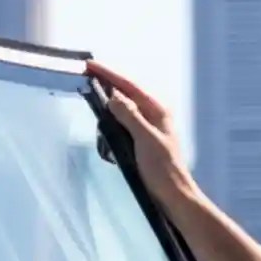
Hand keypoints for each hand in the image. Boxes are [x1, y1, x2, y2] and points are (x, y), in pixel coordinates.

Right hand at [86, 61, 197, 203]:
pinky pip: (121, 124)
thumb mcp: (145, 140)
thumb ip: (130, 116)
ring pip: (122, 108)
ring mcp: (147, 128)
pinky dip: (111, 123)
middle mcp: (153, 115)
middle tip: (86, 75)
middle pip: (125, 93)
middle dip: (107, 84)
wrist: (174, 196)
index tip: (90, 64)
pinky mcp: (140, 140)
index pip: (129, 85)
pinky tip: (104, 125)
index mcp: (157, 111)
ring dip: (108, 106)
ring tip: (93, 97)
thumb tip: (113, 97)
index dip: (108, 74)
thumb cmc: (163, 169)